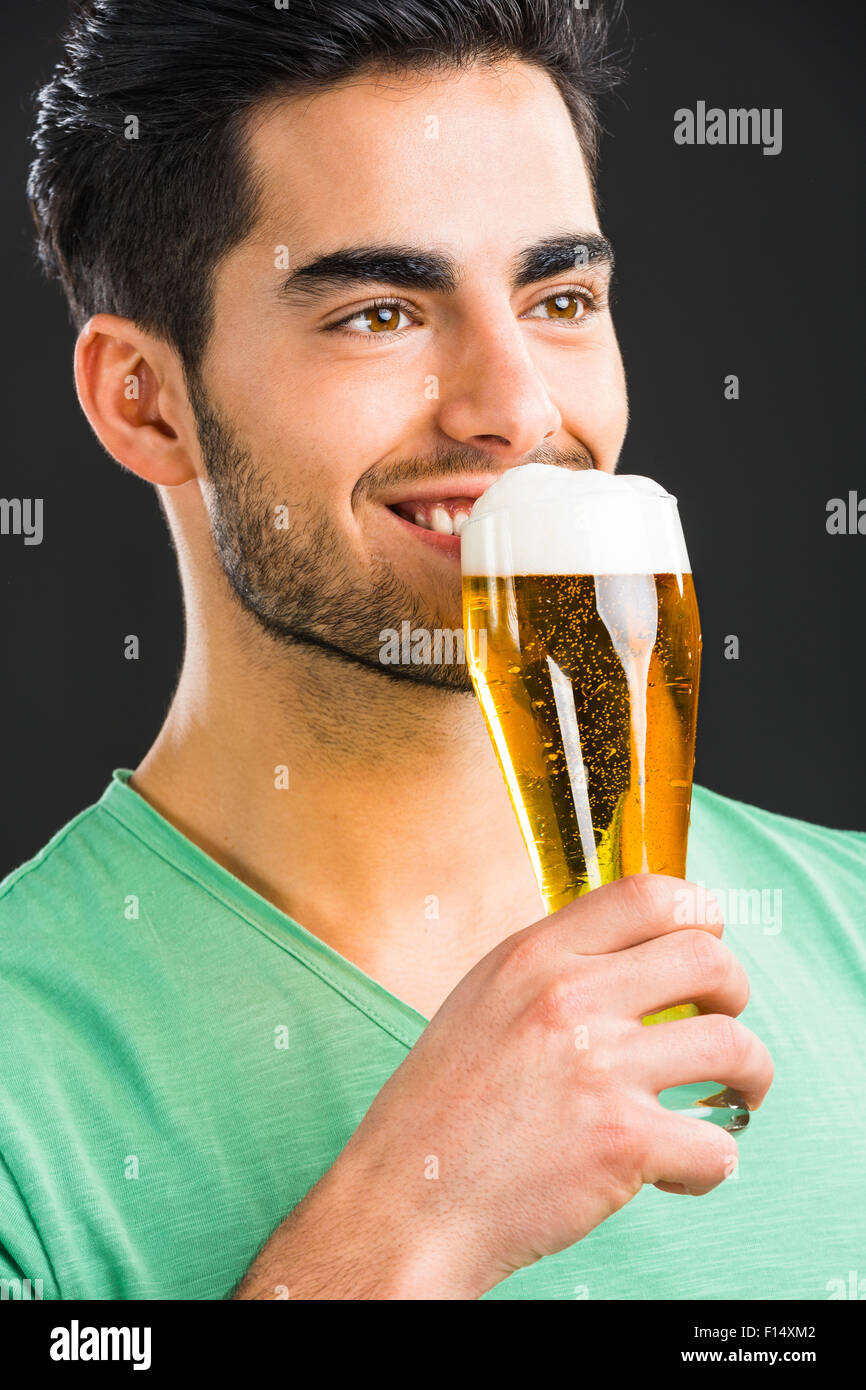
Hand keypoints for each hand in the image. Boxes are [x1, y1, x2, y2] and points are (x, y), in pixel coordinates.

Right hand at [233, 873, 771, 1298]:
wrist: (407, 1205)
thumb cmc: (440, 1112)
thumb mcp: (482, 1002)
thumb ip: (551, 970)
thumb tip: (632, 956)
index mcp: (533, 957)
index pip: (648, 894)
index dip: (699, 912)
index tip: (710, 940)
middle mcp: (569, 998)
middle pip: (709, 960)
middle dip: (736, 993)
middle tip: (725, 1022)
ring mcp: (600, 1068)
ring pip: (734, 1046)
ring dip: (750, 1074)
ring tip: (735, 1096)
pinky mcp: (622, 1142)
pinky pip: (716, 1144)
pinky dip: (711, 1164)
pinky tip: (680, 1170)